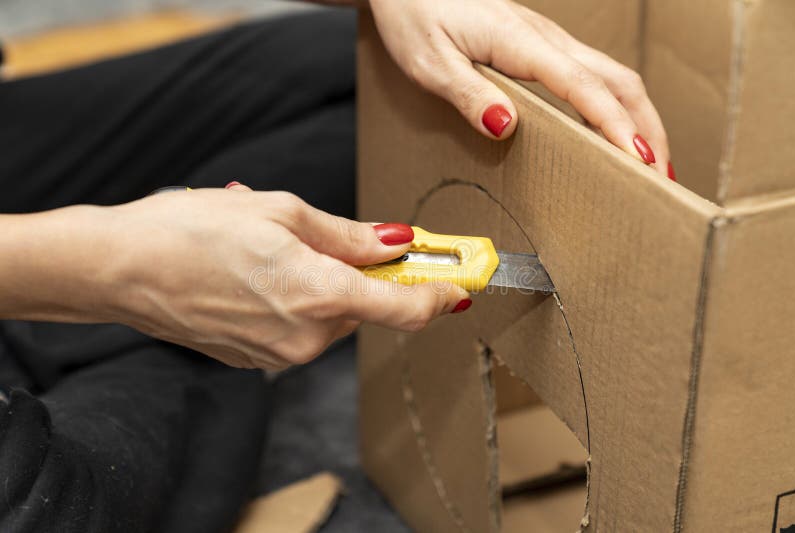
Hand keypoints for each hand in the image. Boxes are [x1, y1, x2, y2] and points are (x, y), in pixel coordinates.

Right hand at [104, 185, 468, 369]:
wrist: (122, 268)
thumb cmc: (194, 230)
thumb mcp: (282, 213)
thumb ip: (349, 237)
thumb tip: (396, 245)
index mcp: (320, 296)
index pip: (405, 308)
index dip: (441, 295)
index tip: (464, 284)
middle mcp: (306, 337)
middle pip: (366, 308)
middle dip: (369, 276)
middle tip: (353, 240)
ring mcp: (280, 354)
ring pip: (331, 316)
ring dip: (326, 285)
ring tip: (280, 249)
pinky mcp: (257, 359)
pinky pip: (299, 327)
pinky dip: (298, 301)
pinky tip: (261, 274)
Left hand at [368, 0, 671, 176]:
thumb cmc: (415, 15)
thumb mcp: (430, 61)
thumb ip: (468, 94)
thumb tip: (506, 126)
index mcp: (521, 43)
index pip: (584, 87)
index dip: (616, 126)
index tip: (639, 161)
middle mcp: (546, 39)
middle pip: (618, 80)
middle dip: (647, 128)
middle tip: (661, 176)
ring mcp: (548, 42)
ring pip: (612, 77)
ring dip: (638, 118)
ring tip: (650, 164)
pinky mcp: (541, 48)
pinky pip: (593, 77)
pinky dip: (615, 107)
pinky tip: (614, 132)